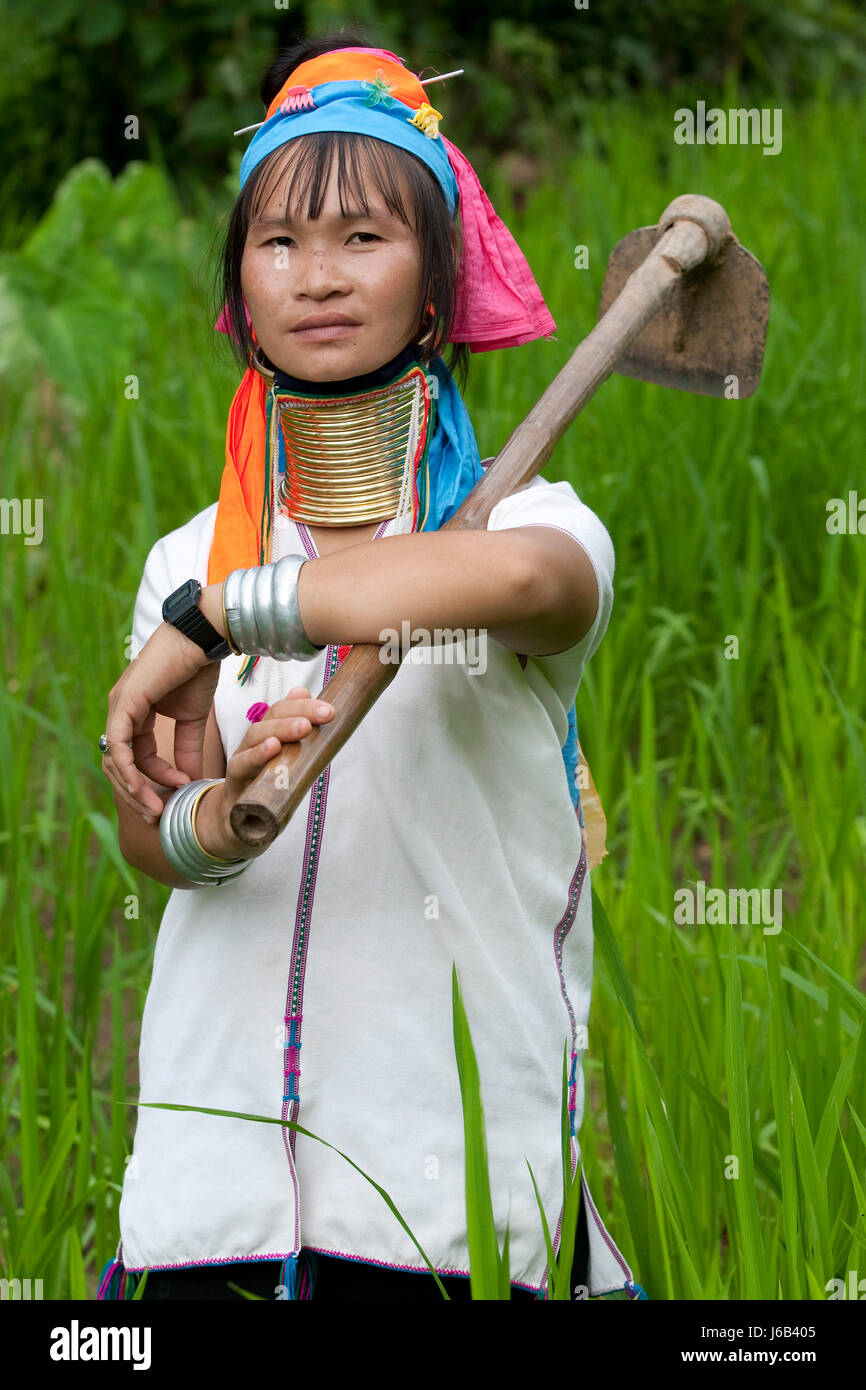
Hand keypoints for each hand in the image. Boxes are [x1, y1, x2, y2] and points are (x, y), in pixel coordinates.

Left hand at [102, 620, 218, 818]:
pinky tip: (144, 786)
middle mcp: (121, 711)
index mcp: (135, 713)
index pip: (135, 757)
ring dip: (133, 788)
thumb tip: (189, 779)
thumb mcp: (192, 719)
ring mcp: (119, 706)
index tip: (183, 788)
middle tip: (156, 815)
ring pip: (115, 759)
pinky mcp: (124, 703)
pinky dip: (129, 770)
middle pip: (118, 764)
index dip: (156, 779)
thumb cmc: (197, 670)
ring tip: (155, 807)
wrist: (203, 640)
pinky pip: (118, 746)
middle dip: (136, 793)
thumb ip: (187, 748)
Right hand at [195, 688, 334, 857]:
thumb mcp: (287, 759)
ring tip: (303, 727)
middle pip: (270, 718)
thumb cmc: (266, 787)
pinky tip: (272, 748)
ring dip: (280, 729)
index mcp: (266, 735)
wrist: (237, 822)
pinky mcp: (234, 784)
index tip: (330, 709)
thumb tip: (303, 690)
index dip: (304, 705)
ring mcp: (240, 762)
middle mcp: (251, 743)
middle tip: (325, 713)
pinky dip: (256, 756)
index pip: (282, 710)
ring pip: (255, 736)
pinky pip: (241, 766)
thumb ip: (296, 729)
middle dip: (299, 712)